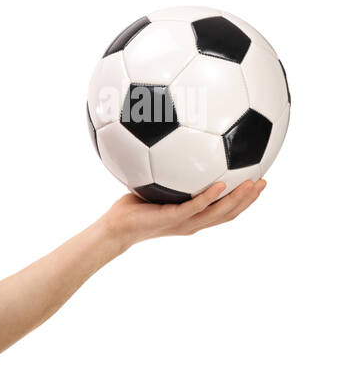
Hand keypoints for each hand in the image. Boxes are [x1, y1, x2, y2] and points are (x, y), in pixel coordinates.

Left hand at [102, 177, 265, 251]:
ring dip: (238, 198)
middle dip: (249, 199)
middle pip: (229, 214)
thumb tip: (176, 153)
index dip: (244, 201)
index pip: (225, 212)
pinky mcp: (171, 218)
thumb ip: (171, 177)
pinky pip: (194, 207)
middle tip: (265, 182)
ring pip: (218, 213)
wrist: (115, 227)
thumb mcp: (157, 189)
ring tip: (253, 183)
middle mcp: (192, 223)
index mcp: (193, 218)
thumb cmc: (133, 209)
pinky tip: (221, 184)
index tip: (258, 183)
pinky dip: (209, 197)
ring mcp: (183, 222)